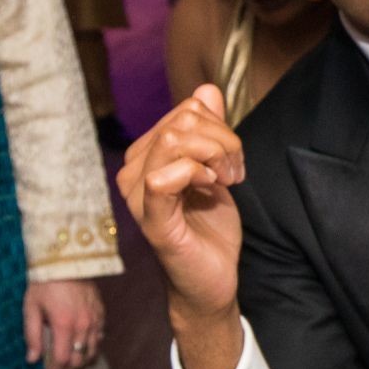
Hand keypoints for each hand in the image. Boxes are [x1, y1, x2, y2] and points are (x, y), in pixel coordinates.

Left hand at [25, 278, 105, 368]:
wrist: (66, 261)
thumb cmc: (44, 283)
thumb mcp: (31, 307)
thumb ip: (32, 335)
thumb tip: (32, 359)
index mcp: (64, 325)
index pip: (61, 360)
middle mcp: (83, 326)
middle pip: (78, 360)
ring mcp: (95, 320)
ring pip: (92, 353)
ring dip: (79, 363)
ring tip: (67, 364)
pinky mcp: (101, 314)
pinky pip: (99, 339)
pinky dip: (90, 348)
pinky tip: (80, 348)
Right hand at [118, 87, 248, 368]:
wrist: (212, 278)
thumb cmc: (210, 227)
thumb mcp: (217, 168)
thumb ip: (211, 129)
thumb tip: (206, 89)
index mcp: (147, 155)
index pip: (186, 110)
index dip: (220, 126)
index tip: (234, 159)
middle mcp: (133, 170)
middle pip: (183, 120)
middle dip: (223, 140)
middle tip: (235, 171)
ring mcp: (138, 195)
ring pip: (175, 140)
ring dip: (216, 156)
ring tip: (227, 180)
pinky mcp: (151, 220)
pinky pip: (163, 178)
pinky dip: (196, 174)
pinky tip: (211, 188)